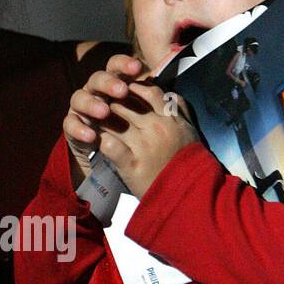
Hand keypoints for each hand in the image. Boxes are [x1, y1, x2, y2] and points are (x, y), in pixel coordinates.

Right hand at [63, 54, 145, 181]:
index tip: (138, 67)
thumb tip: (174, 92)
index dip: (124, 64)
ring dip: (92, 104)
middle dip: (109, 83)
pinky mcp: (72, 127)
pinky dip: (79, 129)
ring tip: (104, 113)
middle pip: (97, 79)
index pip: (116, 66)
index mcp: (113, 83)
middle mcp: (96, 92)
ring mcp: (81, 109)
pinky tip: (91, 136)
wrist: (114, 162)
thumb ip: (153, 102)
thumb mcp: (145, 119)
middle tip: (122, 91)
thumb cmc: (133, 135)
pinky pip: (70, 124)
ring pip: (79, 98)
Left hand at [96, 81, 199, 197]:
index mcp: (171, 119)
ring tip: (94, 120)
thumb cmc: (188, 163)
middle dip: (111, 101)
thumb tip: (170, 93)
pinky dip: (100, 140)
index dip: (132, 88)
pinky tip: (96, 141)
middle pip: (125, 102)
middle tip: (100, 104)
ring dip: (100, 119)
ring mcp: (143, 146)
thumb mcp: (190, 131)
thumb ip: (181, 109)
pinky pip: (109, 145)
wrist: (187, 195)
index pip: (149, 91)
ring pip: (112, 120)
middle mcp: (157, 128)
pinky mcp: (131, 165)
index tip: (122, 90)